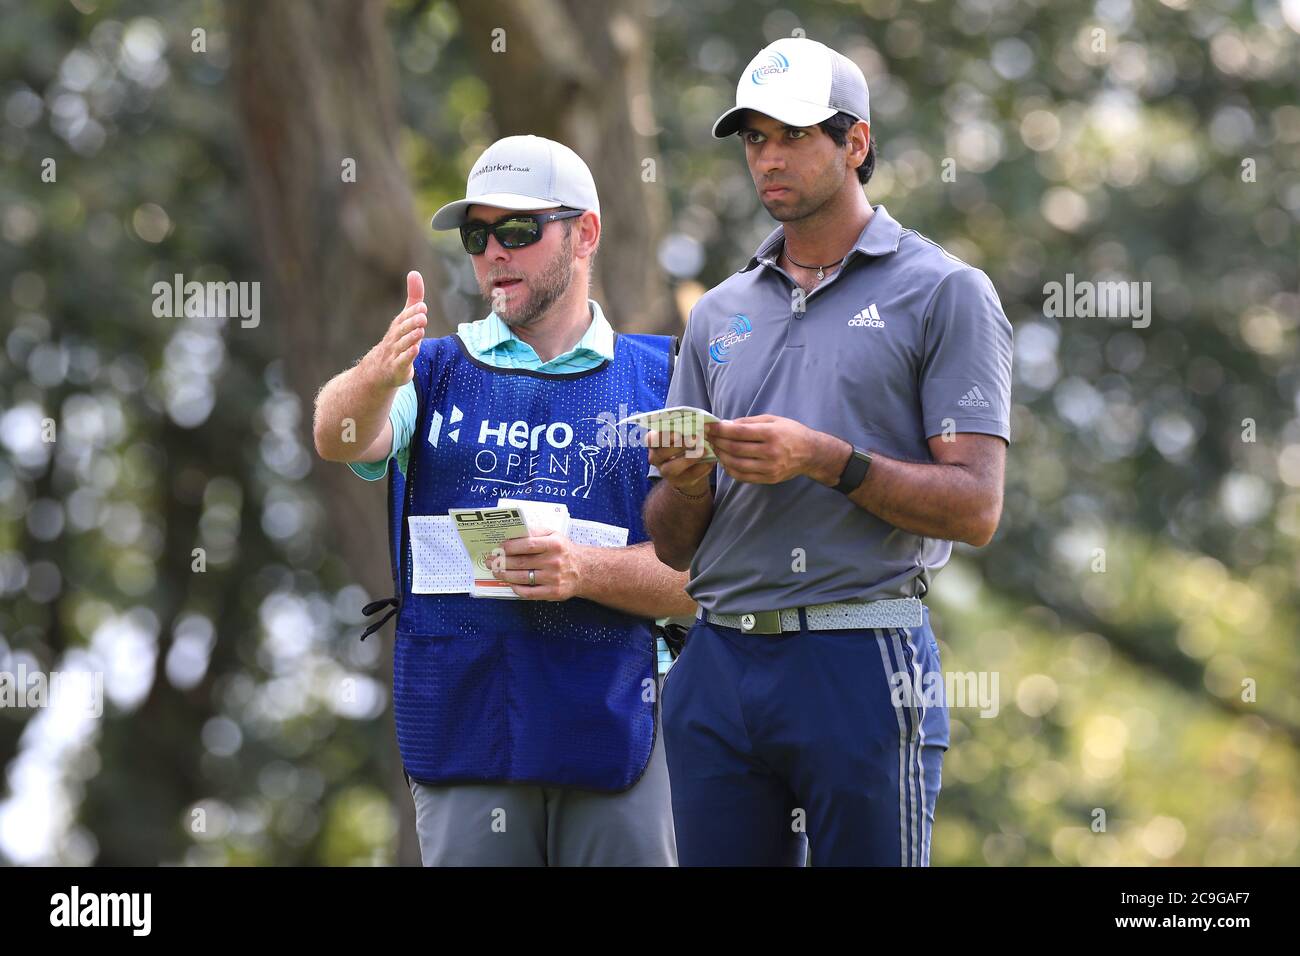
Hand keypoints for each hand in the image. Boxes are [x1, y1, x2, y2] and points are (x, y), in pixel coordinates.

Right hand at [367, 271, 426, 388]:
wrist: (377, 370)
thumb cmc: (396, 340)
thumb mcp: (405, 319)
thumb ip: (413, 298)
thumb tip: (414, 272)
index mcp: (398, 326)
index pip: (404, 317)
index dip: (412, 312)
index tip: (422, 306)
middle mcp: (395, 339)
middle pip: (402, 330)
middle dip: (412, 322)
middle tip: (423, 316)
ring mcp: (395, 354)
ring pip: (402, 345)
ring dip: (411, 338)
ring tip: (421, 331)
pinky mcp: (398, 368)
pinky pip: (402, 362)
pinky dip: (408, 356)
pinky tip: (415, 350)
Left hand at [489, 529, 586, 600]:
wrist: (584, 570)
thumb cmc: (564, 551)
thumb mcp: (553, 535)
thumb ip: (534, 532)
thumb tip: (512, 533)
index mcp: (554, 545)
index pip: (527, 544)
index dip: (510, 547)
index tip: (499, 547)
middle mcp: (554, 562)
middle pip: (521, 562)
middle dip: (502, 562)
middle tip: (491, 561)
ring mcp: (553, 579)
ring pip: (522, 578)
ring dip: (505, 575)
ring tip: (496, 571)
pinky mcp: (553, 592)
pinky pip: (528, 592)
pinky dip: (516, 588)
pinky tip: (510, 583)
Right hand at [646, 427, 714, 496]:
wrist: (690, 468)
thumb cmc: (685, 445)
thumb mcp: (682, 434)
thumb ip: (685, 428)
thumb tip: (700, 421)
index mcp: (655, 443)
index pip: (651, 439)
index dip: (662, 436)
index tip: (677, 433)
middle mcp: (656, 458)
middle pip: (662, 453)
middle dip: (679, 445)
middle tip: (696, 438)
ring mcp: (666, 472)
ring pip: (673, 467)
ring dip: (689, 458)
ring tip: (703, 451)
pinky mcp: (679, 482)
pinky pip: (689, 476)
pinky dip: (701, 468)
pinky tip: (711, 461)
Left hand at [706, 414, 843, 484]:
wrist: (811, 453)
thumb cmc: (791, 432)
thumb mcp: (773, 419)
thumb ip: (749, 421)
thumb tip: (726, 424)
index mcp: (771, 433)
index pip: (739, 432)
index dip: (720, 430)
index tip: (709, 427)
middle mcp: (770, 452)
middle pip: (735, 448)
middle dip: (717, 442)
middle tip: (709, 437)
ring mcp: (769, 468)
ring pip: (736, 464)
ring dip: (721, 456)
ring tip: (716, 448)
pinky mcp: (769, 479)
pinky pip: (743, 476)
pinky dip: (730, 469)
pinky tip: (726, 461)